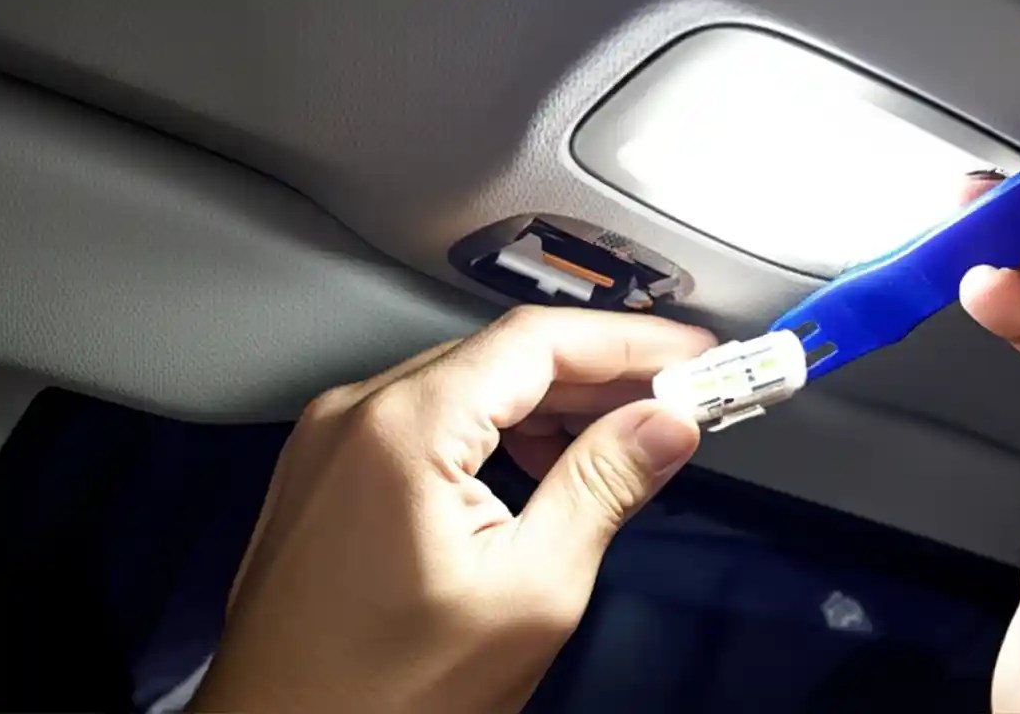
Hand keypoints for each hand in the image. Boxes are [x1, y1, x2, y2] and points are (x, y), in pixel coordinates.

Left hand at [190, 306, 714, 712]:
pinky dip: (496, 431)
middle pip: (503, 357)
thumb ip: (603, 489)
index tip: (689, 354)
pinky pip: (428, 422)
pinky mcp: (329, 475)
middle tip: (675, 400)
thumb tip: (663, 426)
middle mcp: (355, 417)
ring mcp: (333, 444)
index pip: (538, 342)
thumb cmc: (383, 698)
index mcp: (402, 429)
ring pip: (467, 386)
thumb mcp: (529, 595)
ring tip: (622, 437)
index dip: (628, 342)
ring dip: (551, 404)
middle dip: (599, 375)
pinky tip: (544, 464)